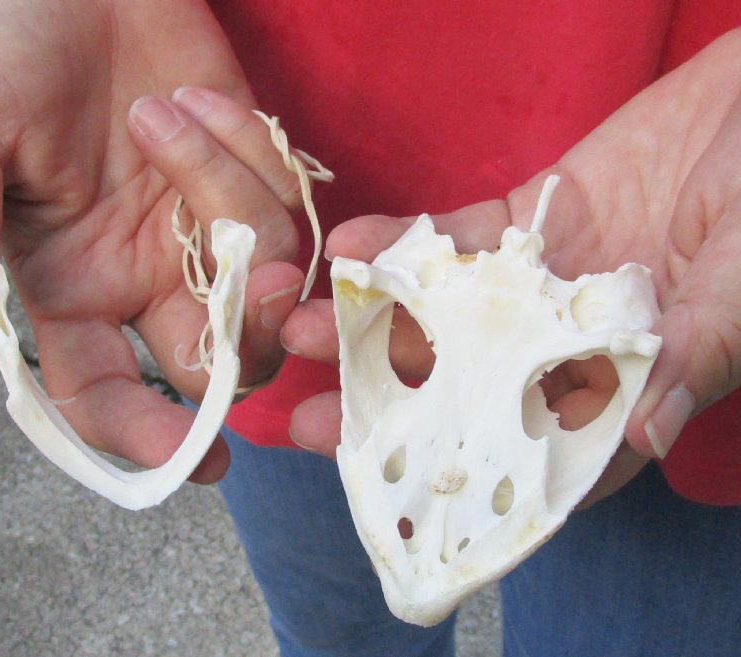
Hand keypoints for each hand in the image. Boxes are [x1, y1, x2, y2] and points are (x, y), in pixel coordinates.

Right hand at [0, 0, 302, 481]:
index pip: (108, 394)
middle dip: (244, 337)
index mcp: (71, 293)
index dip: (146, 437)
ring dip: (223, 190)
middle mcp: (146, 283)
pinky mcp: (256, 193)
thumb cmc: (16, 52)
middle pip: (219, 362)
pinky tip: (199, 102)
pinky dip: (252, 154)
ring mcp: (209, 240)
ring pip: (263, 276)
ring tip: (161, 111)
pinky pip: (289, 209)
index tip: (198, 462)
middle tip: (254, 283)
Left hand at [283, 29, 740, 503]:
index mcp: (630, 379)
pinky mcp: (527, 220)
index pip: (543, 449)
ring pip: (449, 318)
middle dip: (392, 407)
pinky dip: (403, 244)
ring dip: (376, 326)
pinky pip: (457, 237)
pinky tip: (349, 253)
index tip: (398, 491)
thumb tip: (648, 431)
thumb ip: (701, 346)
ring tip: (302, 336)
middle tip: (316, 424)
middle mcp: (572, 342)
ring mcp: (541, 283)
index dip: (470, 476)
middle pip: (471, 391)